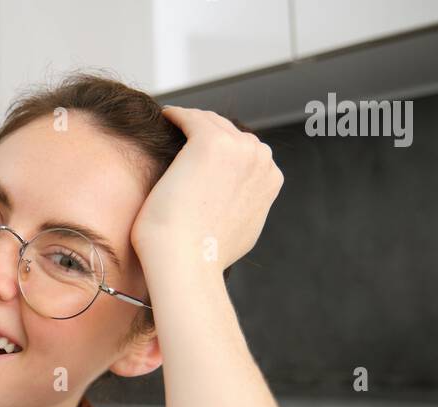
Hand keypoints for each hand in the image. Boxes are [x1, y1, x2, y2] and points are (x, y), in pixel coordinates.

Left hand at [130, 107, 283, 270]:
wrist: (186, 259)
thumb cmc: (204, 253)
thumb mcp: (242, 229)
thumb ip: (247, 206)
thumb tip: (238, 201)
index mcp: (271, 178)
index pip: (246, 150)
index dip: (222, 149)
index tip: (199, 150)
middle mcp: (261, 159)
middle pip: (230, 131)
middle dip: (207, 130)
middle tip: (183, 132)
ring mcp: (238, 148)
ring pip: (210, 122)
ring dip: (192, 120)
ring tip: (173, 123)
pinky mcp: (209, 142)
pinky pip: (189, 117)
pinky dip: (177, 115)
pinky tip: (166, 117)